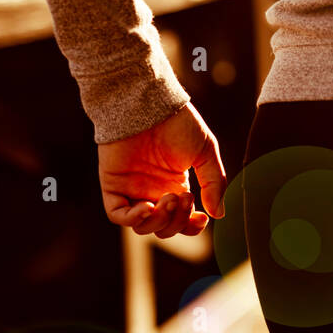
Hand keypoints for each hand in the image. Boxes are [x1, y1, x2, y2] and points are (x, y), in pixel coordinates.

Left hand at [98, 103, 226, 237]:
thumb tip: (218, 215)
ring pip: (142, 226)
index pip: (182, 220)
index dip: (192, 226)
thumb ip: (214, 183)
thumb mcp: (206, 152)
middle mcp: (153, 191)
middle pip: (164, 227)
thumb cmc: (178, 123)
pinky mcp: (113, 185)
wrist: (150, 104)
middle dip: (177, 221)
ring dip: (158, 221)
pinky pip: (118, 215)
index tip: (202, 218)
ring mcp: (132, 189)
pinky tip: (147, 208)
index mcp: (175, 185)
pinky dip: (133, 219)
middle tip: (184, 196)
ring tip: (168, 199)